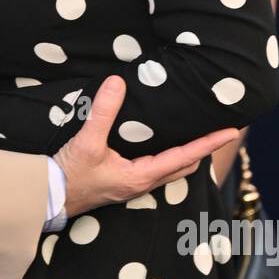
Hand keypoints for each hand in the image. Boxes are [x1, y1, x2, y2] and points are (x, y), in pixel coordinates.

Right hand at [54, 75, 239, 213]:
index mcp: (141, 176)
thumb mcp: (87, 142)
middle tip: (218, 131)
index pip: (186, 157)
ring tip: (195, 135)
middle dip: (203, 150)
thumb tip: (118, 81)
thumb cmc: (69, 175)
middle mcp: (142, 184)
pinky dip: (167, 156)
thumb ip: (104, 112)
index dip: (209, 143)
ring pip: (170, 169)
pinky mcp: (121, 182)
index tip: (230, 131)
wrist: (48, 197)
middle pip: (184, 166)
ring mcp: (132, 186)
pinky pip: (154, 169)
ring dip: (186, 154)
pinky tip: (159, 144)